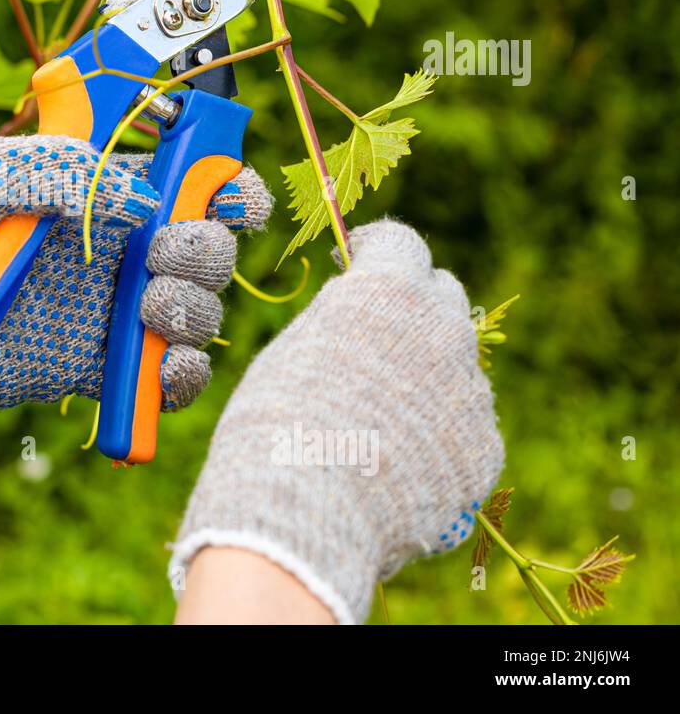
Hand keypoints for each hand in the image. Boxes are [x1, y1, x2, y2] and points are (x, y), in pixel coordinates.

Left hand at [0, 135, 271, 440]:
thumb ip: (62, 169)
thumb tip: (142, 200)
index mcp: (102, 193)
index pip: (192, 181)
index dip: (228, 186)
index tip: (236, 198)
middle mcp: (119, 250)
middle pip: (209, 248)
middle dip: (207, 250)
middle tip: (161, 255)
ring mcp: (112, 311)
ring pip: (199, 314)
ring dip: (195, 310)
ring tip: (148, 309)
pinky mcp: (98, 367)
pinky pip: (166, 378)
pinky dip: (179, 378)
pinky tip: (159, 367)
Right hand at [171, 220, 503, 623]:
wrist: (302, 513)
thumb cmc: (274, 425)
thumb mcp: (292, 351)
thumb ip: (337, 324)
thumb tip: (357, 320)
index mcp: (388, 292)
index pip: (400, 243)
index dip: (375, 248)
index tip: (356, 258)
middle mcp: (442, 331)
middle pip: (444, 296)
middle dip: (414, 304)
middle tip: (375, 331)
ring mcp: (470, 393)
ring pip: (457, 366)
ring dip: (426, 374)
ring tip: (376, 416)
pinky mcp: (482, 450)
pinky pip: (464, 429)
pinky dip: (437, 436)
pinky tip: (395, 463)